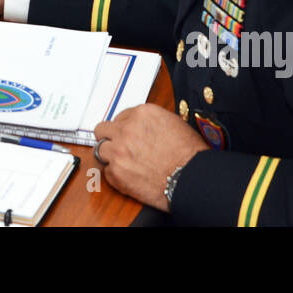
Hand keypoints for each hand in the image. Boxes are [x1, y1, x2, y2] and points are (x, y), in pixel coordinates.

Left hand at [93, 104, 208, 211]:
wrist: (192, 178)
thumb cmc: (189, 155)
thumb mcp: (172, 123)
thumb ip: (149, 123)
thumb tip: (140, 127)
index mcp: (141, 114)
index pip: (120, 117)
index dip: (124, 128)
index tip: (126, 136)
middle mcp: (127, 129)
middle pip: (103, 129)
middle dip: (110, 138)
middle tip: (117, 147)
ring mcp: (118, 151)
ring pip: (100, 149)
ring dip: (109, 156)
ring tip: (122, 163)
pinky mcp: (116, 172)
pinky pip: (106, 171)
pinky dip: (115, 175)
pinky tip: (128, 176)